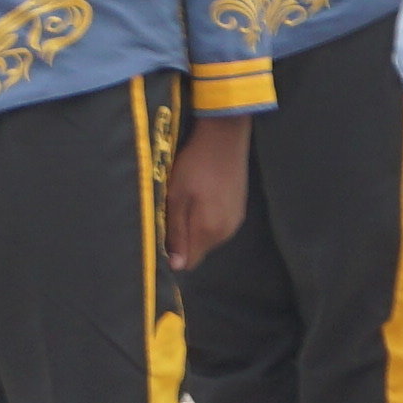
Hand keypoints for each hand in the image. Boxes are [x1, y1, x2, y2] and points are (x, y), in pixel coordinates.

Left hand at [160, 114, 251, 269]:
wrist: (225, 137)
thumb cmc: (195, 166)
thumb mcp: (177, 197)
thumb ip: (176, 232)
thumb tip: (176, 265)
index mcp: (209, 231)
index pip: (189, 262)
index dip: (173, 253)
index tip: (163, 233)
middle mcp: (226, 232)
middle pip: (198, 249)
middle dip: (183, 237)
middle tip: (172, 209)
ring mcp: (235, 220)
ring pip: (208, 237)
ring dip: (195, 225)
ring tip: (187, 199)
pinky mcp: (239, 209)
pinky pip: (218, 224)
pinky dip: (207, 217)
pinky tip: (202, 196)